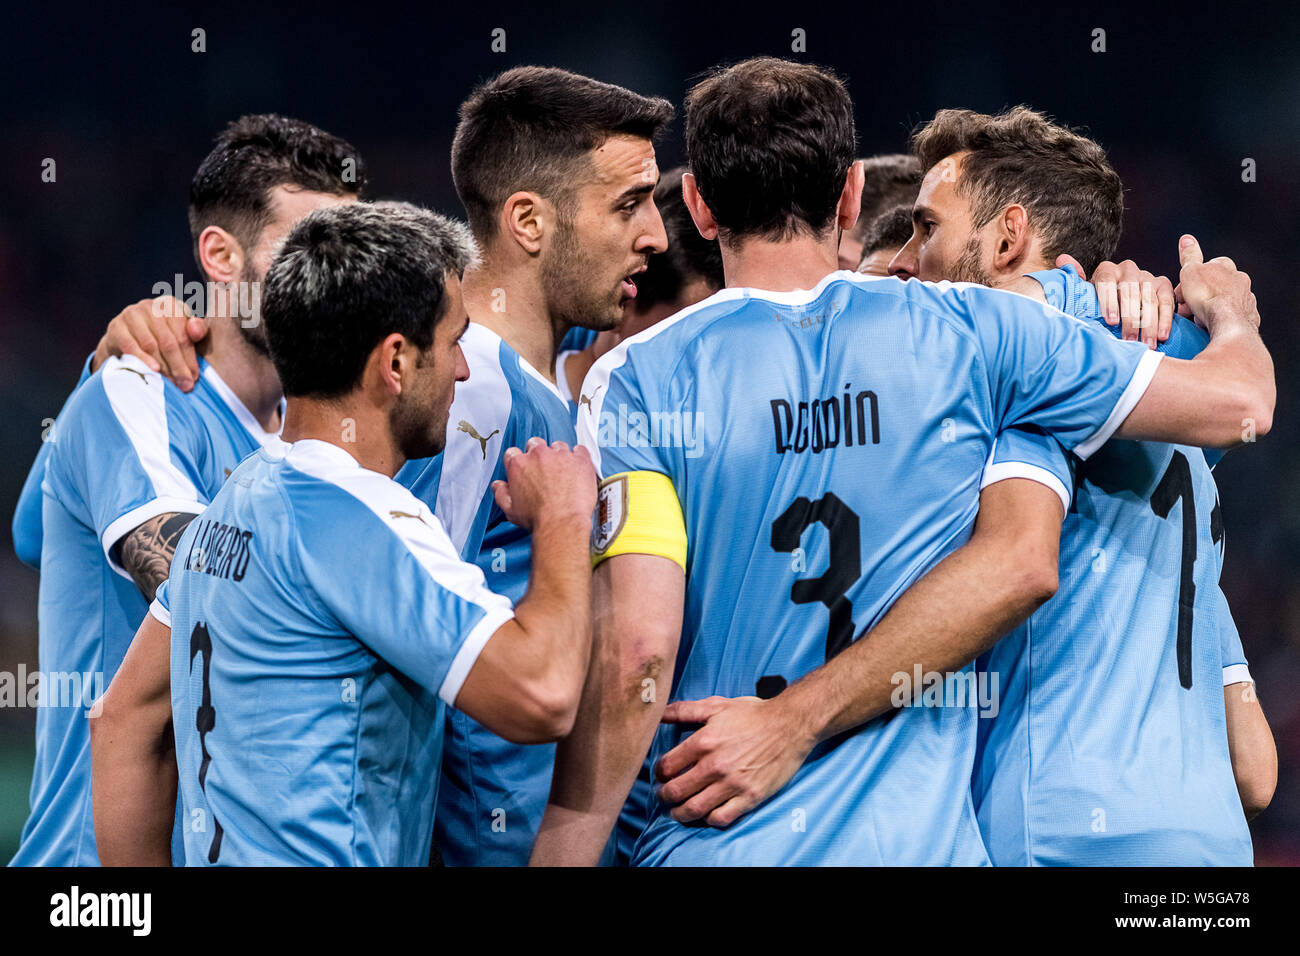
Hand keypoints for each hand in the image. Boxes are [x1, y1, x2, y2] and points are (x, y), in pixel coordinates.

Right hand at [92, 296, 209, 390]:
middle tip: (185, 385)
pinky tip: (153, 371)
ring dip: (163, 367)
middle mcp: (150, 306)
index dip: (190, 358)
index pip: (183, 334)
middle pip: (168, 341)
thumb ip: (197, 331)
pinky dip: (143, 360)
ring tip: (171, 384)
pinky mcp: (116, 327)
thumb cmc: (161, 339)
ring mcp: (131, 314)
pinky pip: (131, 346)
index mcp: (170, 305)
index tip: (194, 377)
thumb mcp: (182, 334)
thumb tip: (196, 331)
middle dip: (178, 366)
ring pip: (151, 345)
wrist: (124, 342)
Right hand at [491, 437, 596, 530]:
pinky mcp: (580, 460)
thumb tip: (498, 486)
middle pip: (535, 444)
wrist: (562, 523)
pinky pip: (580, 450)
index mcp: (519, 464)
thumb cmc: (538, 518)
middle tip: (543, 470)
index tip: (524, 469)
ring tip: (562, 472)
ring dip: (559, 456)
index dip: (518, 461)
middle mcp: (539, 455)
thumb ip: (501, 493)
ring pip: (558, 446)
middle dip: (538, 455)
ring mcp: (561, 455)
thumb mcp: (510, 509)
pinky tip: (577, 468)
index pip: (513, 453)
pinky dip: (579, 457)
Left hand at [655, 694, 817, 826]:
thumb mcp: (716, 705)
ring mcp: (733, 784)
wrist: (790, 725)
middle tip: (663, 795)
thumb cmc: (753, 714)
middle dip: (664, 795)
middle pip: (676, 791)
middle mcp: (715, 766)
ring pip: (695, 809)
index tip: (661, 773)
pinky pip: (722, 817)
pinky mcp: (750, 797)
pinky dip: (709, 819)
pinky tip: (706, 813)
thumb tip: (659, 712)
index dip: (659, 772)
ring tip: (677, 810)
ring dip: (680, 813)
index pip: (667, 766)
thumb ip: (685, 710)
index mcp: (704, 741)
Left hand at [1057, 254, 1176, 347]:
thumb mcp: (1084, 293)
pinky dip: (1165, 319)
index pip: (1107, 281)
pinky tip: (1162, 336)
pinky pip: (1166, 301)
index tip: (1111, 322)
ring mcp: (1146, 276)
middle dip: (1130, 319)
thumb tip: (1062, 260)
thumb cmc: (1097, 300)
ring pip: (1149, 299)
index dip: (1109, 302)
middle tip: (1129, 340)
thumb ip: (1075, 281)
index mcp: (1106, 270)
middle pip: (1130, 292)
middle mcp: (1127, 269)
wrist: (1119, 294)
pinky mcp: (1162, 284)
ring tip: (1146, 344)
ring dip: (1148, 324)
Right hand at [1174, 234, 1258, 335]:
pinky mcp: (1249, 316)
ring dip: (1213, 307)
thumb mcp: (1191, 270)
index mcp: (1226, 267)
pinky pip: (1234, 316)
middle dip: (1203, 294)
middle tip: (1188, 306)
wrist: (1227, 322)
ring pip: (1226, 300)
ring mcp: (1246, 298)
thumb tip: (1187, 239)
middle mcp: (1240, 280)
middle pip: (1217, 284)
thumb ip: (1189, 255)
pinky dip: (1225, 319)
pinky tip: (1214, 324)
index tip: (1184, 290)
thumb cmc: (1208, 297)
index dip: (1193, 278)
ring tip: (1200, 317)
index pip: (1208, 266)